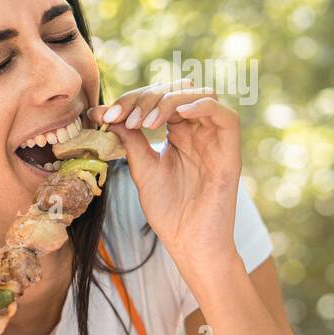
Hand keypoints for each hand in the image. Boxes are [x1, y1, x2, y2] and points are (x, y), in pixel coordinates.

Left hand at [86, 78, 241, 272]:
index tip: (104, 115)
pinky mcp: (229, 152)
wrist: (189, 242)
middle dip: (145, 98)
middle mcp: (197, 131)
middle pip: (176, 93)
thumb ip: (130, 141)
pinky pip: (225, 116)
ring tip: (144, 121)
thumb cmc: (168, 210)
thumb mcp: (142, 169)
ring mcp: (214, 140)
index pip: (158, 99)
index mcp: (178, 133)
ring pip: (199, 97)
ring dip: (168, 101)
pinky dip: (202, 107)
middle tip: (121, 116)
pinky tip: (178, 114)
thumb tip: (105, 114)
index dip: (131, 100)